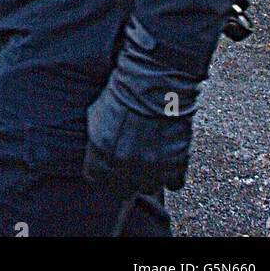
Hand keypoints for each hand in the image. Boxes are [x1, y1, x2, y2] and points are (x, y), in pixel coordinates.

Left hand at [83, 17, 202, 194]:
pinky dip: (172, 175)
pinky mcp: (175, 165)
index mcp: (100, 151)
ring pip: (147, 189)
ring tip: (149, 162)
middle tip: (129, 165)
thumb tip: (97, 153)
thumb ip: (96, 139)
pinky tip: (168, 161)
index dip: (101, 171)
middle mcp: (123, 165)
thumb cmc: (124, 90)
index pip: (94, 177)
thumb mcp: (97, 113)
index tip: (106, 166)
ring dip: (148, 178)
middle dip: (123, 179)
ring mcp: (150, 167)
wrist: (154, 81)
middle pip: (121, 189)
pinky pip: (173, 184)